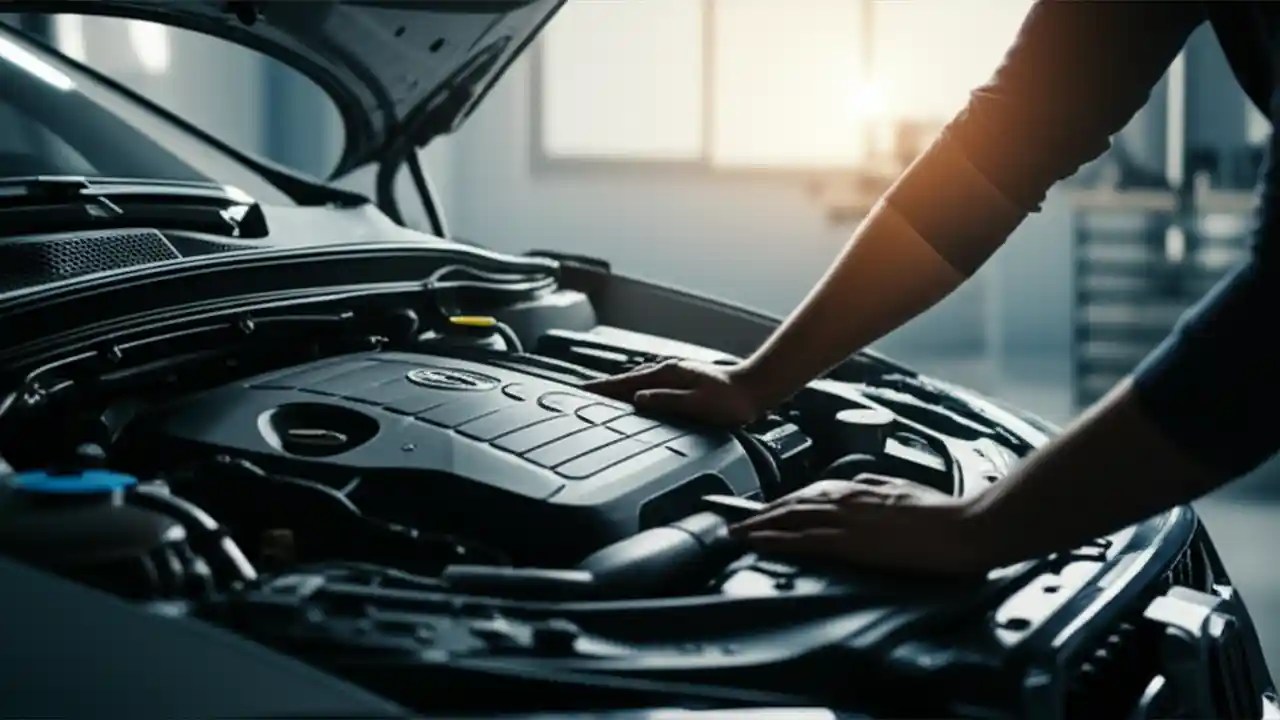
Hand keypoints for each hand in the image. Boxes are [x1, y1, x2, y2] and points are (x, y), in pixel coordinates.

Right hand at [581, 359, 767, 426]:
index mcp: (668, 374)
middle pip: (627, 380)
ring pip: (637, 382)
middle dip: (604, 388)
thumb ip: (667, 401)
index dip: (603, 389)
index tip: (581, 392)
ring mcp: (674, 374)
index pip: (626, 383)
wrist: (754, 389)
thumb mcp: (698, 403)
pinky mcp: (680, 381)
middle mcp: (668, 370)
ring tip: (600, 397)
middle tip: (581, 396)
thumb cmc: (731, 401)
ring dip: (618, 389)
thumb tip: (638, 400)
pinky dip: (633, 390)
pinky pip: (648, 386)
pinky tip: (632, 397)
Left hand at [729, 475, 996, 575]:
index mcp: (862, 488)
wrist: (965, 527)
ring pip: (792, 518)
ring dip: (760, 524)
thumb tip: (861, 482)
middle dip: (765, 512)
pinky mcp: (850, 542)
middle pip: (795, 503)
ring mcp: (847, 520)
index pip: (814, 491)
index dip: (787, 501)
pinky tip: (756, 541)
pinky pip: (803, 539)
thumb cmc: (944, 512)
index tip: (769, 507)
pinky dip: (775, 538)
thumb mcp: (906, 489)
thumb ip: (880, 485)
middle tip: (738, 519)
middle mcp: (848, 499)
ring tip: (737, 531)